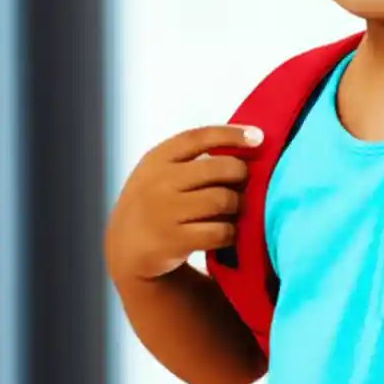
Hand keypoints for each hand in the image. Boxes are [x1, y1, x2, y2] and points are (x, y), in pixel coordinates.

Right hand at [104, 125, 262, 283]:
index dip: (232, 134)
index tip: (258, 137)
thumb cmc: (158, 203)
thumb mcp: (162, 173)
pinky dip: (230, 232)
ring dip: (237, 205)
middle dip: (240, 174)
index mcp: (158, 158)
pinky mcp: (174, 240)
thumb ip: (194, 160)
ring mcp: (165, 211)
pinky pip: (220, 231)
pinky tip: (225, 232)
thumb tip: (249, 145)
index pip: (200, 137)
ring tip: (233, 209)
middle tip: (243, 184)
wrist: (125, 249)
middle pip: (221, 168)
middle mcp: (159, 181)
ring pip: (224, 200)